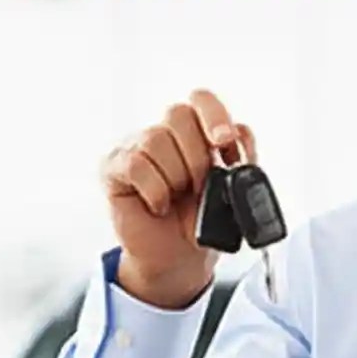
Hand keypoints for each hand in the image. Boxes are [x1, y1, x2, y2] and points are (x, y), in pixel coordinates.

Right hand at [101, 88, 257, 308]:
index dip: (214, 116)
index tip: (224, 143)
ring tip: (177, 198)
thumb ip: (243, 162)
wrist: (179, 257)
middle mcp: (165, 133)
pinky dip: (155, 190)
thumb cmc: (202, 221)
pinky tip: (158, 205)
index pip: (201, 100)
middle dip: (197, 157)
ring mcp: (136, 147)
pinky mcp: (114, 167)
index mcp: (197, 133)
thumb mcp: (233, 193)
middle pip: (178, 114)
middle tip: (199, 187)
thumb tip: (240, 136)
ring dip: (175, 176)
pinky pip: (136, 164)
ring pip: (156, 139)